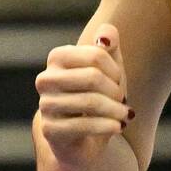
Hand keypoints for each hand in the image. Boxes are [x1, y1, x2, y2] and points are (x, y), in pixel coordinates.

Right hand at [35, 23, 130, 167]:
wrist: (86, 136)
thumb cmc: (99, 95)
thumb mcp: (110, 69)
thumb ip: (110, 45)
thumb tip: (106, 34)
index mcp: (57, 57)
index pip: (96, 55)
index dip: (115, 70)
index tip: (119, 81)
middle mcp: (46, 79)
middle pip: (92, 78)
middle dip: (115, 91)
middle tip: (123, 100)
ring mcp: (45, 105)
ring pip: (90, 102)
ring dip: (115, 110)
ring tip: (124, 115)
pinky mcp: (50, 130)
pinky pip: (83, 126)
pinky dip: (107, 126)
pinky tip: (118, 126)